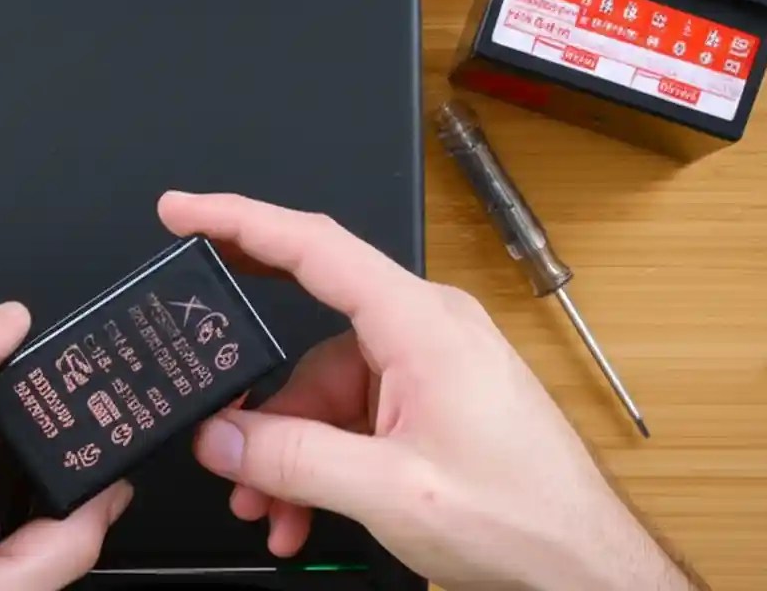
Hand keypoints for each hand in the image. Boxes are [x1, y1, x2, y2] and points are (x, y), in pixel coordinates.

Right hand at [158, 191, 698, 590]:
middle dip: (257, 386)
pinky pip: (352, 415)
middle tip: (202, 387)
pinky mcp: (427, 400)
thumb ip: (293, 458)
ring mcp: (427, 366)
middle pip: (309, 334)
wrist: (581, 563)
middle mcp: (424, 330)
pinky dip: (320, 458)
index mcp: (421, 323)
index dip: (239, 219)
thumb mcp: (390, 490)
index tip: (184, 211)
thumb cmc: (523, 517)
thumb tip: (223, 435)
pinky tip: (302, 509)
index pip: (314, 247)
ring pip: (324, 390)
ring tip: (268, 507)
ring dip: (288, 448)